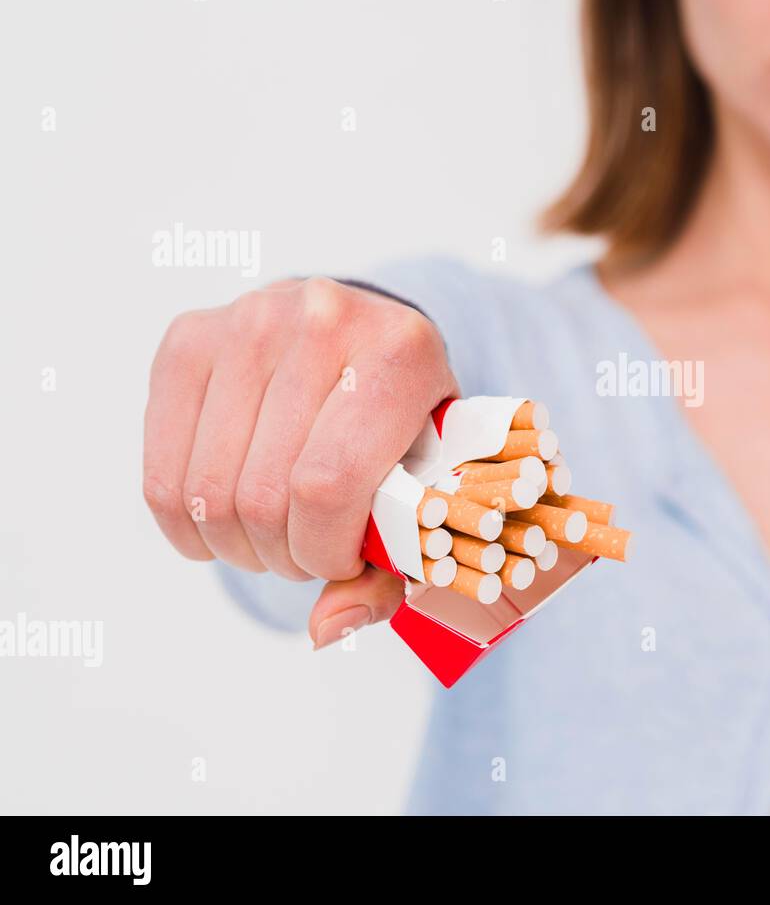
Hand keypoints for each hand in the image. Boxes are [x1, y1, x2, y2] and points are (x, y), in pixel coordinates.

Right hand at [143, 276, 454, 584]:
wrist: (366, 335)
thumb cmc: (404, 421)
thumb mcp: (427, 480)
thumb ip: (394, 564)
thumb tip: (326, 632)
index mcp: (401, 352)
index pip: (329, 485)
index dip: (325, 550)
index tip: (342, 560)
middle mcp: (323, 318)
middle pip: (264, 494)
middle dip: (283, 554)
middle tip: (308, 551)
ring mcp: (249, 321)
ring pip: (207, 490)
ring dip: (237, 544)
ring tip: (274, 533)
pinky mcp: (189, 339)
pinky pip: (161, 471)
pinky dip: (186, 525)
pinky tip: (221, 522)